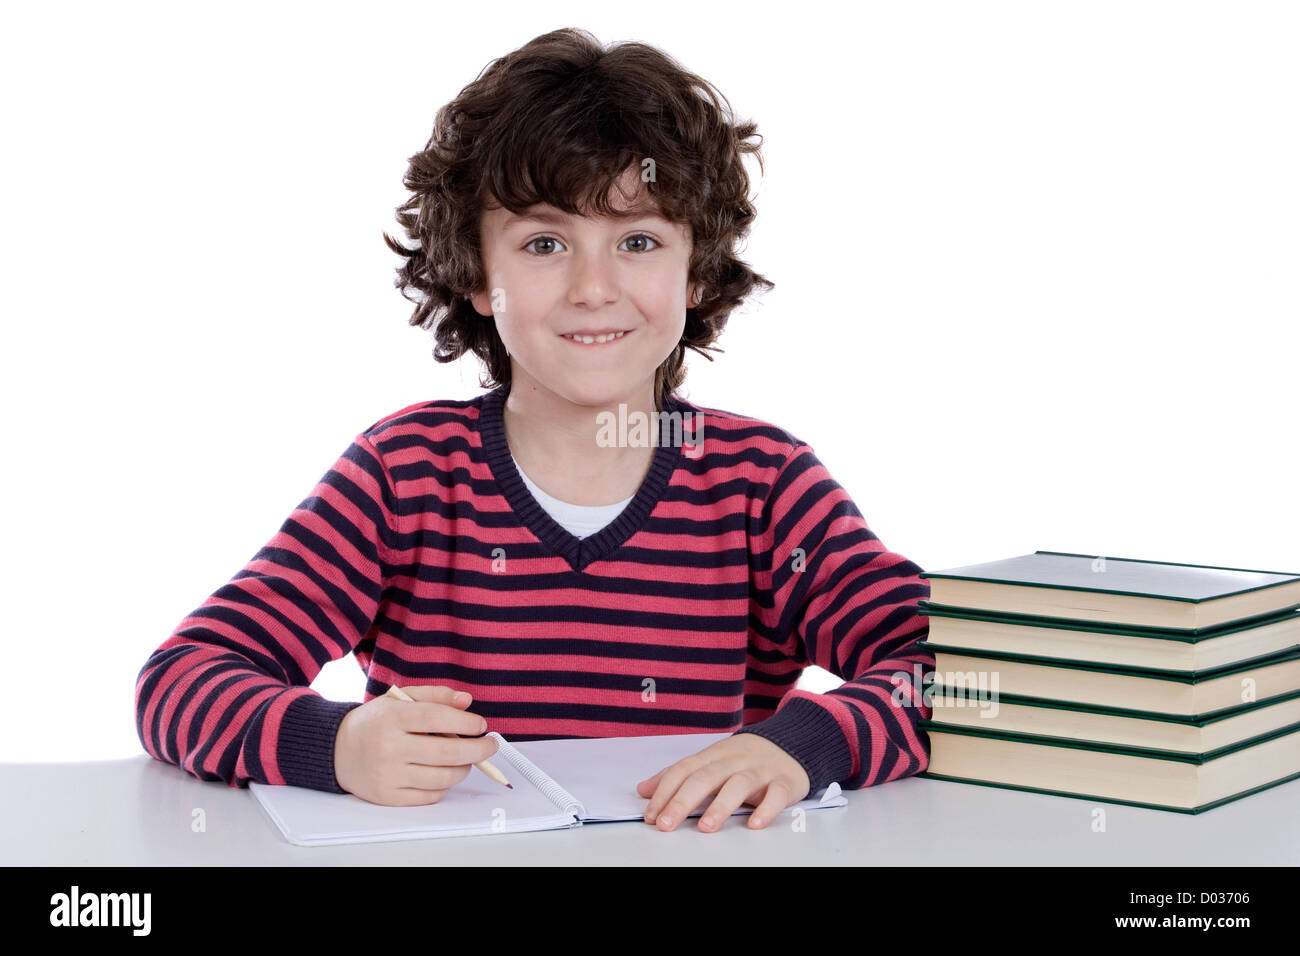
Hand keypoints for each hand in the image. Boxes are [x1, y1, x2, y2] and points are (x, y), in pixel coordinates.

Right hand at [333, 684, 498, 805]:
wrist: (337, 750)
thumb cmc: (376, 722)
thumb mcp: (400, 699)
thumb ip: (435, 695)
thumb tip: (467, 701)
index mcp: (392, 717)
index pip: (438, 718)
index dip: (466, 723)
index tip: (481, 725)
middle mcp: (389, 747)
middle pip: (447, 753)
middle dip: (478, 750)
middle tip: (490, 746)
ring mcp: (388, 775)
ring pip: (442, 778)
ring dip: (464, 769)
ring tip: (468, 759)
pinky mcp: (387, 797)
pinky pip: (429, 796)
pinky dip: (445, 786)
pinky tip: (445, 774)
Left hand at [636, 734, 810, 832]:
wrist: (791, 744)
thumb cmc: (744, 758)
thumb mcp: (709, 762)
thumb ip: (678, 776)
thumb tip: (643, 790)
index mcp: (713, 756)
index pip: (684, 770)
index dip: (665, 792)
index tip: (651, 816)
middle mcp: (733, 761)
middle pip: (705, 778)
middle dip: (683, 801)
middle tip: (666, 825)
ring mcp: (759, 771)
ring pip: (738, 785)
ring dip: (721, 806)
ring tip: (706, 827)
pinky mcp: (784, 782)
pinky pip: (776, 794)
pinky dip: (766, 809)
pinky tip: (754, 824)